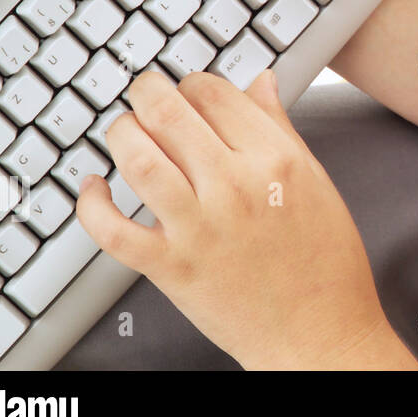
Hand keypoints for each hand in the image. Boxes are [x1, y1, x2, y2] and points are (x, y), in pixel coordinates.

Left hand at [75, 69, 417, 369]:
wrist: (320, 334)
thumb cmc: (325, 264)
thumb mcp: (316, 182)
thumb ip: (281, 129)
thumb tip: (262, 83)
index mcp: (276, 160)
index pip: (215, 93)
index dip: (192, 84)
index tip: (188, 92)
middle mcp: (236, 187)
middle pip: (169, 114)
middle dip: (147, 93)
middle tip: (143, 94)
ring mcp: (200, 228)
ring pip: (138, 159)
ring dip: (120, 134)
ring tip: (123, 132)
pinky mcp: (172, 267)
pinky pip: (113, 230)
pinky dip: (92, 204)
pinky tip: (95, 189)